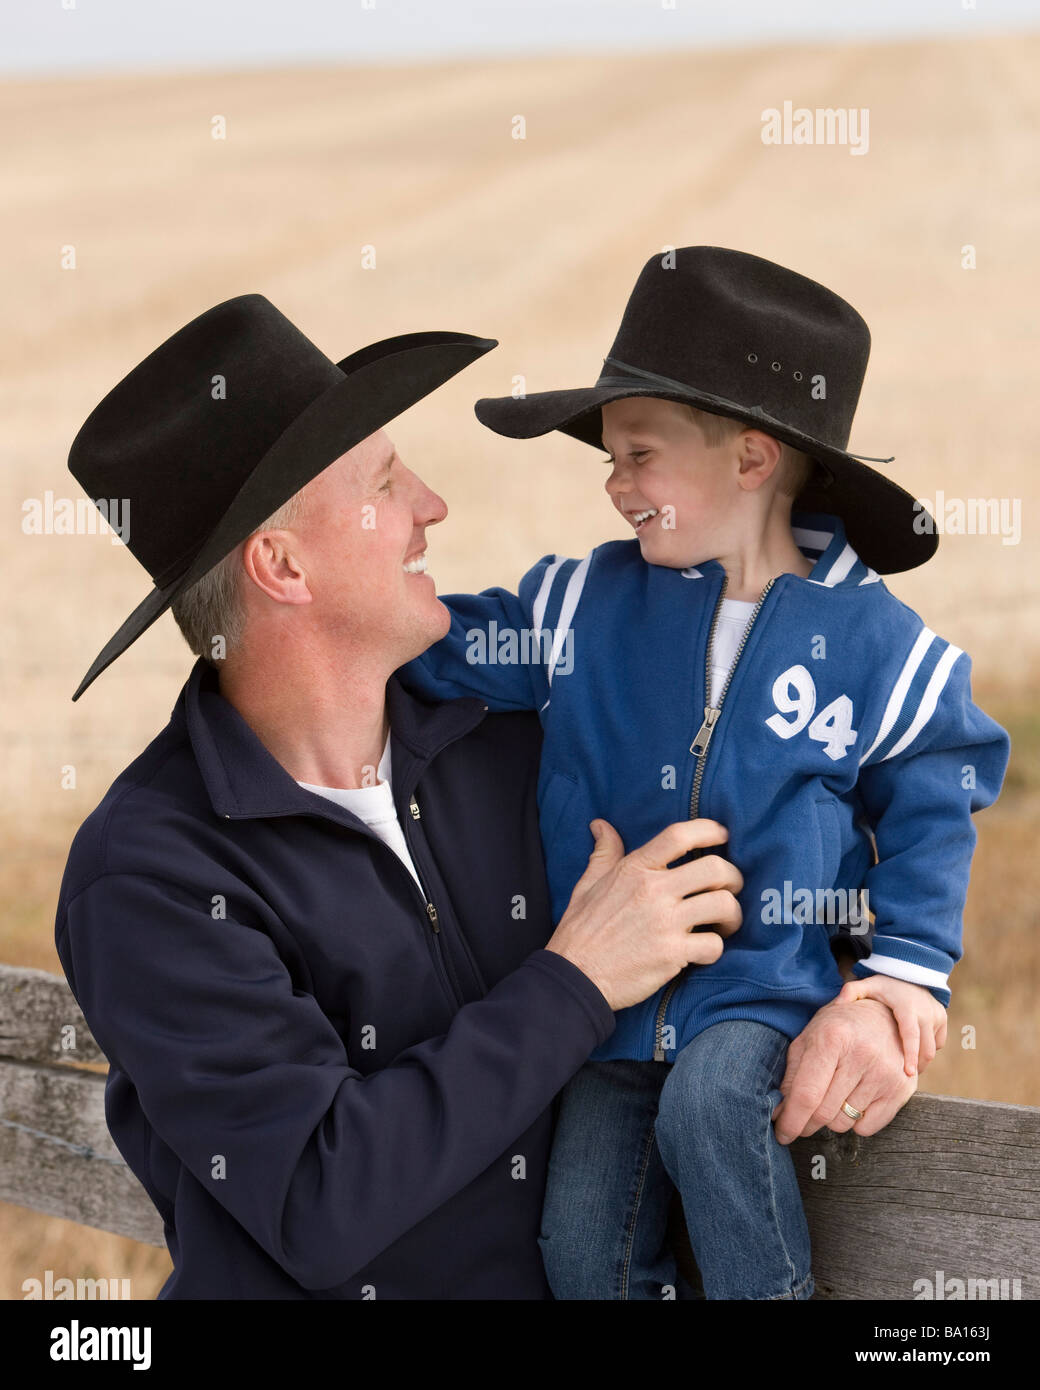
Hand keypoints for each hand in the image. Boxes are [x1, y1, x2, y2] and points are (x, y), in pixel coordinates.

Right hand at [546, 818, 742, 1011]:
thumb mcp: (587, 885)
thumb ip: (603, 853)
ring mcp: (665, 923)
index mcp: (634, 870)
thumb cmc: (580, 931)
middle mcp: (653, 891)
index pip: (679, 836)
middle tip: (729, 890)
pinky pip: (714, 944)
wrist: (574, 977)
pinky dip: (715, 948)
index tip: (723, 835)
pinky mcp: (673, 954)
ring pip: (723, 905)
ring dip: (732, 915)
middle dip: (733, 878)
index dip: (708, 830)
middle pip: (715, 868)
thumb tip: (601, 825)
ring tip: (724, 923)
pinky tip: (704, 950)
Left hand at [771, 994, 917, 1144]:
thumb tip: (778, 1114)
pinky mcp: (902, 1089)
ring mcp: (885, 1073)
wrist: (884, 1014)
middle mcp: (862, 1055)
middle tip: (801, 1121)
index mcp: (832, 1038)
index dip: (791, 1121)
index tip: (782, 1135)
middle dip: (806, 1124)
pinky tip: (854, 1098)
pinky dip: (855, 1121)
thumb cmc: (839, 1027)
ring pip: (844, 1123)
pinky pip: (868, 1128)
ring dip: (831, 1119)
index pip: (807, 1094)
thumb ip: (791, 1076)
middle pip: (824, 1113)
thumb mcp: (809, 1039)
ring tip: (833, 1096)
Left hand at [835, 974, 947, 1077]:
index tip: (908, 1074)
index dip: (911, 1055)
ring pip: (933, 1048)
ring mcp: (936, 1016)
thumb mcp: (867, 985)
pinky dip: (928, 1049)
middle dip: (917, 1065)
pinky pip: (938, 1042)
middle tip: (900, 1078)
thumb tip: (837, 1006)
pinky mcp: (942, 1020)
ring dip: (922, 1060)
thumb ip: (851, 992)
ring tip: (905, 1067)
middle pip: (926, 1049)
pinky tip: (913, 1050)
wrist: (908, 973)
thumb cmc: (883, 984)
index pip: (911, 1035)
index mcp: (907, 1007)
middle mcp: (926, 1012)